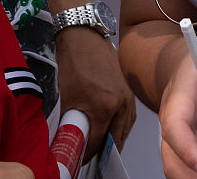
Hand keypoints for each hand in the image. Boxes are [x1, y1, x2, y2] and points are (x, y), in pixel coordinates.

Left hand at [55, 26, 135, 160]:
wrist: (84, 35)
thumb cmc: (74, 60)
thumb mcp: (66, 96)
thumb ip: (69, 121)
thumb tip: (66, 138)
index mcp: (105, 107)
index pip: (97, 143)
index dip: (87, 155)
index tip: (79, 160)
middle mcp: (121, 104)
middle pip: (116, 140)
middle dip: (103, 151)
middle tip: (90, 156)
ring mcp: (128, 96)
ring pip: (126, 129)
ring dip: (115, 139)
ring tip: (101, 146)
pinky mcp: (129, 90)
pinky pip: (129, 116)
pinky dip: (122, 126)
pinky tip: (112, 128)